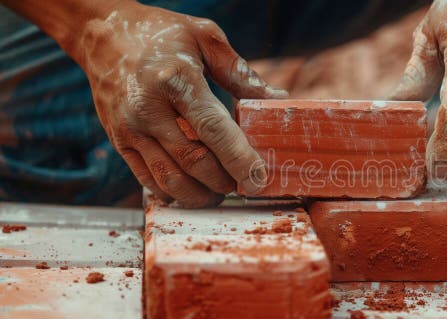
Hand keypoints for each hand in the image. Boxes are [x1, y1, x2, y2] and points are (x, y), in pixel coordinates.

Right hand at [70, 2, 284, 206]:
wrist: (103, 34)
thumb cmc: (162, 35)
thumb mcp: (206, 38)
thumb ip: (241, 74)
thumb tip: (276, 98)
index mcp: (175, 80)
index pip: (213, 129)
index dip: (239, 158)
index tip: (258, 178)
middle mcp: (148, 108)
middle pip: (193, 161)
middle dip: (224, 181)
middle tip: (244, 185)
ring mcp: (130, 129)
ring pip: (169, 178)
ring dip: (200, 195)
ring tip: (221, 192)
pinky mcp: (118, 141)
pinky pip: (147, 179)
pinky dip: (173, 193)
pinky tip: (192, 190)